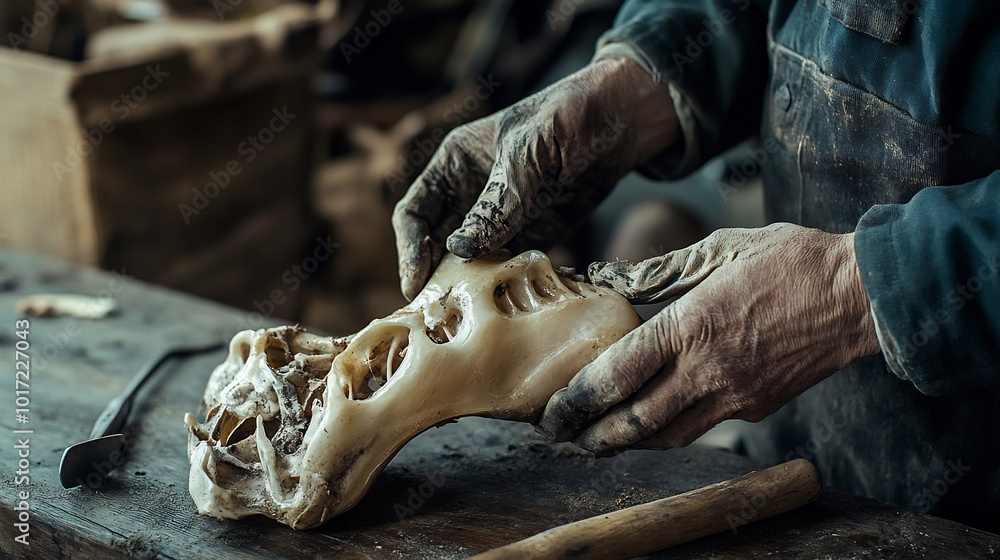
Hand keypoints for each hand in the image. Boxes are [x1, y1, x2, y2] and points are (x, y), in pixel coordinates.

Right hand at [392, 57, 676, 299]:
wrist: (627, 118)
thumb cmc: (570, 114)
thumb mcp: (530, 153)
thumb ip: (498, 201)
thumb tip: (460, 248)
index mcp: (455, 165)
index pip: (415, 212)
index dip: (410, 248)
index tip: (416, 284)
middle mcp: (471, 195)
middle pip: (437, 245)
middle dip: (434, 279)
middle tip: (437, 316)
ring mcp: (502, 218)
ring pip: (471, 263)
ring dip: (468, 290)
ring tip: (467, 322)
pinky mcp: (534, 235)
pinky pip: (510, 268)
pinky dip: (506, 288)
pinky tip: (509, 308)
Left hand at [536, 223, 880, 454]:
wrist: (859, 295)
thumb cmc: (790, 262)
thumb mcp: (718, 248)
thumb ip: (657, 271)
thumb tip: (607, 276)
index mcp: (691, 326)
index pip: (616, 376)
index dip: (575, 401)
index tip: (550, 411)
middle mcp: (707, 370)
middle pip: (632, 423)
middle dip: (588, 435)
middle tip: (559, 435)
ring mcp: (733, 396)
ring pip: (663, 437)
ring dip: (622, 442)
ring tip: (591, 437)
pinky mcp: (753, 408)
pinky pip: (696, 429)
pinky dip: (663, 433)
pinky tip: (645, 423)